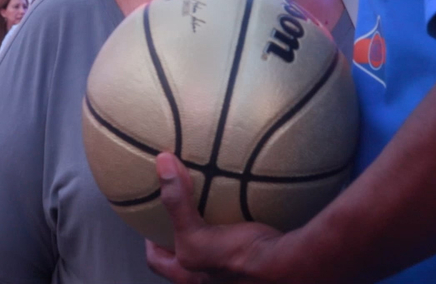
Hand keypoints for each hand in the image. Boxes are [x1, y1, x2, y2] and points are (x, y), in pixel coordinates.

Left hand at [143, 153, 293, 283]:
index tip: (153, 220)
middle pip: (183, 256)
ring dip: (208, 231)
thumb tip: (162, 162)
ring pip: (210, 249)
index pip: (156, 261)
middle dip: (180, 234)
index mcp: (188, 277)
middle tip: (182, 209)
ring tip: (209, 205)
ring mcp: (230, 272)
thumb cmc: (237, 258)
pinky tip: (238, 210)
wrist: (285, 264)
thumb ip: (177, 202)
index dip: (150, 240)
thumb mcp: (196, 235)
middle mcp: (206, 280)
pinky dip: (234, 227)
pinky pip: (236, 241)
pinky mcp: (252, 259)